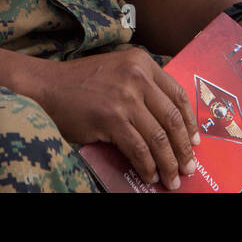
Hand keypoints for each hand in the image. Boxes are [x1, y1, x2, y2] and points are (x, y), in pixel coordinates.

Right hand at [30, 48, 198, 189]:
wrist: (46, 86)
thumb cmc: (80, 82)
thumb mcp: (117, 70)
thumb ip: (142, 85)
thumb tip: (167, 122)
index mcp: (142, 62)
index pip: (178, 95)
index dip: (190, 122)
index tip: (195, 142)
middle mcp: (137, 76)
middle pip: (172, 119)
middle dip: (183, 148)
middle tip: (188, 168)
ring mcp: (125, 97)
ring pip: (158, 137)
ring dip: (168, 163)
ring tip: (171, 179)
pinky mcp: (112, 118)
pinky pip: (138, 148)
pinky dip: (147, 166)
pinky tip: (149, 175)